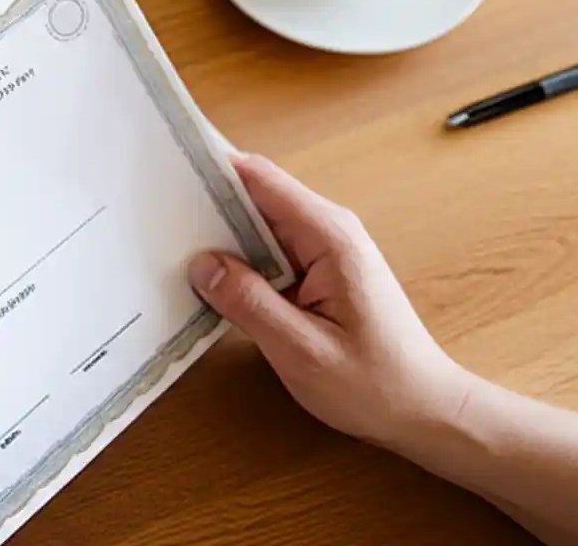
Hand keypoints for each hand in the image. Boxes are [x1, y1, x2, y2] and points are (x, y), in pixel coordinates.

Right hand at [188, 154, 472, 451]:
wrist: (422, 409)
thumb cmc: (372, 384)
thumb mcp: (299, 349)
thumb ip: (247, 302)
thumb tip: (201, 263)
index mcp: (328, 237)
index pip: (261, 179)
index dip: (214, 169)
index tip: (167, 170)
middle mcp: (328, 232)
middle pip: (256, 196)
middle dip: (208, 203)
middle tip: (154, 218)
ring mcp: (325, 250)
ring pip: (259, 225)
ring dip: (220, 235)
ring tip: (170, 246)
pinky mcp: (319, 272)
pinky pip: (269, 251)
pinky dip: (238, 260)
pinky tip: (209, 279)